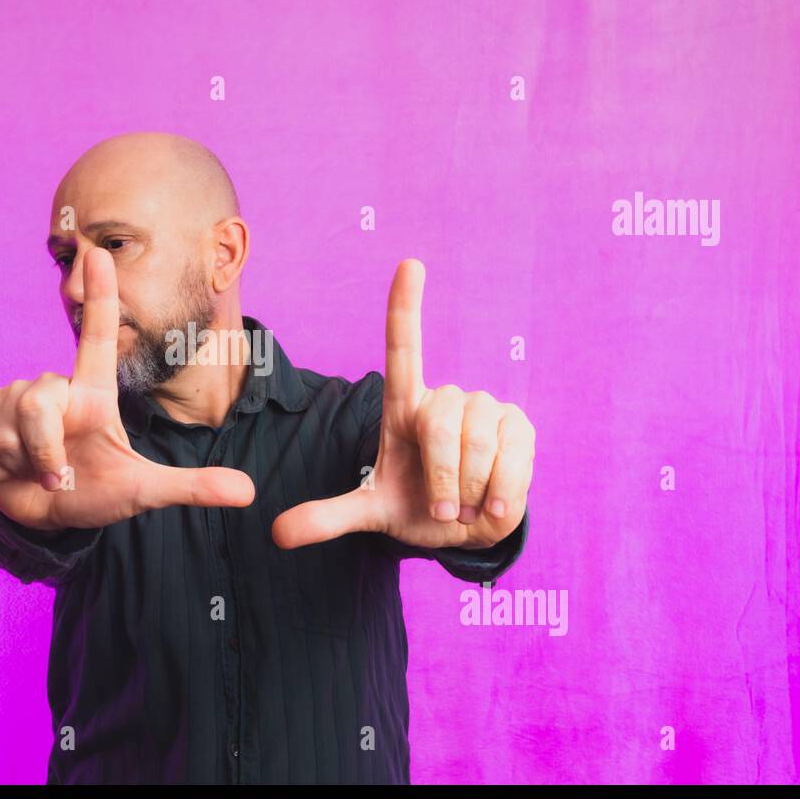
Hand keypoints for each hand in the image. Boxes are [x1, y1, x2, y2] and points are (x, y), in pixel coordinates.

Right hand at [0, 247, 255, 529]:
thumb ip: (193, 488)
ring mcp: (12, 398)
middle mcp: (52, 388)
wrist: (42, 515)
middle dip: (44, 450)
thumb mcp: (144, 492)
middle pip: (39, 403)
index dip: (100, 296)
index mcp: (92, 394)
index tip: (100, 252)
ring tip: (33, 471)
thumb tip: (250, 492)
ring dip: (20, 463)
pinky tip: (6, 468)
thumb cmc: (94, 493)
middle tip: (56, 475)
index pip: (96, 337)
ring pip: (9, 427)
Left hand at [271, 258, 534, 550]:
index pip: (404, 347)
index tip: (410, 263)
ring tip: (465, 507)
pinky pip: (513, 458)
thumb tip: (277, 535)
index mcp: (405, 407)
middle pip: (441, 424)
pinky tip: (492, 507)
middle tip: (441, 511)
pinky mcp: (522, 427)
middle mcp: (447, 398)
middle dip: (441, 478)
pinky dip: (500, 495)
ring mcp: (488, 408)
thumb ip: (328, 518)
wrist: (465, 528)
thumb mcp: (370, 512)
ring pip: (477, 441)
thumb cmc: (415, 507)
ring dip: (468, 490)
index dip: (406, 306)